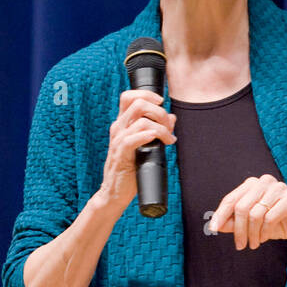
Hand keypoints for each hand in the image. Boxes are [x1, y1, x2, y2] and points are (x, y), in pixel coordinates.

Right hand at [100, 89, 175, 211]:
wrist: (115, 192)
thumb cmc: (131, 169)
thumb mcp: (145, 146)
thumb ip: (157, 130)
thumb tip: (172, 118)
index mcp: (122, 123)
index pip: (129, 96)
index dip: (146, 94)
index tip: (161, 102)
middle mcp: (118, 128)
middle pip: (138, 103)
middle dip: (159, 112)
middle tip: (168, 127)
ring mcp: (118, 140)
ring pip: (141, 120)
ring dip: (161, 128)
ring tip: (168, 140)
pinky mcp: (120, 153)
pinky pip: (133, 138)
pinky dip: (149, 136)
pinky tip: (158, 141)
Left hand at [209, 174, 286, 249]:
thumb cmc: (277, 224)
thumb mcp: (251, 225)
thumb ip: (233, 222)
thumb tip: (215, 225)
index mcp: (253, 184)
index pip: (231, 199)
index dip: (221, 215)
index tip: (213, 230)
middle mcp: (265, 181)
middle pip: (241, 207)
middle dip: (239, 230)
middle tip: (240, 245)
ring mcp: (280, 188)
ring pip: (255, 214)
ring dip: (253, 234)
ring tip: (254, 244)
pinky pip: (270, 217)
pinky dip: (265, 232)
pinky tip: (266, 238)